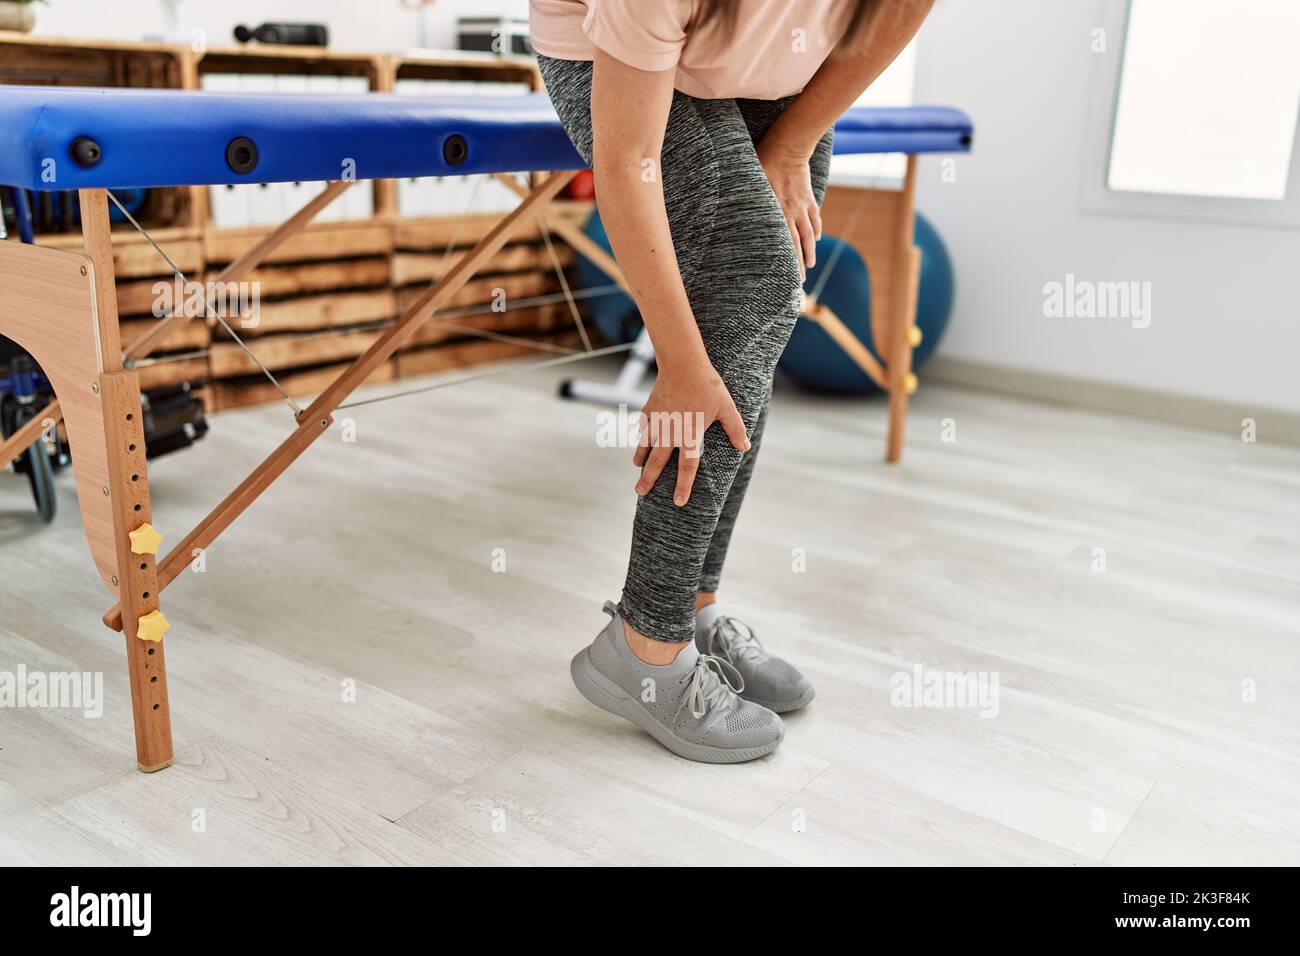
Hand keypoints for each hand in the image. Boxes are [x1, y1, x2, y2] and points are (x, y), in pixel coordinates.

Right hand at [633, 361, 749, 505]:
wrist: (683, 364)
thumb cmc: (708, 386)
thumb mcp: (726, 408)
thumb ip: (735, 429)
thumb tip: (744, 447)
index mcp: (690, 435)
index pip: (687, 466)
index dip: (683, 486)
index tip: (679, 501)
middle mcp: (671, 432)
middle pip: (658, 461)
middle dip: (649, 479)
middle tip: (640, 492)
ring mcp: (658, 421)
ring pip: (646, 445)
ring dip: (641, 458)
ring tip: (637, 468)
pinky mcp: (650, 409)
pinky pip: (644, 427)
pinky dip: (641, 436)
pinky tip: (640, 442)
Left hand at [757, 138, 820, 280]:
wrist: (788, 147)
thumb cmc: (763, 162)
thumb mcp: (748, 183)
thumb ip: (743, 202)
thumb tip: (725, 214)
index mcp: (776, 213)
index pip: (784, 244)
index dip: (787, 263)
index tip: (788, 278)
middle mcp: (792, 213)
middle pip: (798, 244)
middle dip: (799, 264)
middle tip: (799, 281)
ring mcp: (802, 206)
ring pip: (809, 234)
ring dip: (809, 251)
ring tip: (810, 264)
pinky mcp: (808, 197)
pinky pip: (814, 217)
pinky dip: (816, 229)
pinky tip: (816, 238)